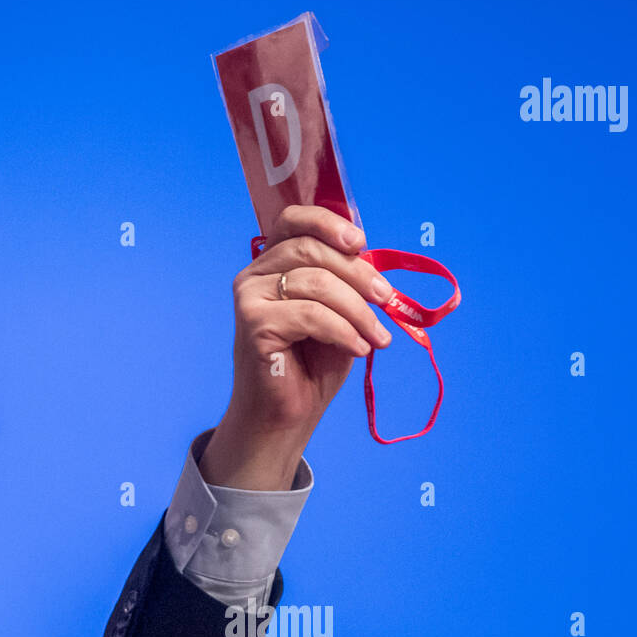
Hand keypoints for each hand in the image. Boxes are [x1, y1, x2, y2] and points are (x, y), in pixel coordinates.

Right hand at [201, 205, 393, 489]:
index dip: (328, 223)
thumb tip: (372, 257)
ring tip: (377, 337)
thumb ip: (345, 281)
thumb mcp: (338, 313)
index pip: (294, 221)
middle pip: (311, 250)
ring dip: (357, 310)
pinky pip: (310, 315)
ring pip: (315, 283)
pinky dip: (343, 331)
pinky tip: (358, 349)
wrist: (286, 415)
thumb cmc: (311, 365)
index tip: (361, 242)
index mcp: (272, 263)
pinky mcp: (254, 325)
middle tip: (387, 300)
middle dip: (358, 274)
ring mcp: (249, 298)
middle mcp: (254, 275)